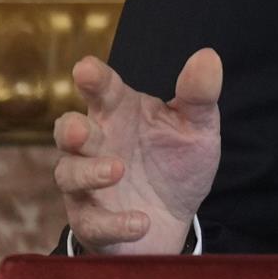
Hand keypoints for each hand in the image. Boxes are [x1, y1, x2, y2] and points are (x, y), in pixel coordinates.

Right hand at [52, 48, 222, 254]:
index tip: (85, 69)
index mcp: (119, 113)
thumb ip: (199, 95)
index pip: (102, 90)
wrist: (175, 218)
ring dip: (89, 173)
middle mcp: (96, 144)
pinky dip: (114, 222)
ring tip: (117, 169)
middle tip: (80, 130)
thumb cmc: (177, 162)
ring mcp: (87, 184)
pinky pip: (92, 222)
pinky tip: (140, 221)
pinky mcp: (91, 222)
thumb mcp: (198, 127)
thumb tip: (208, 55)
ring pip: (69, 174)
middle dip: (70, 129)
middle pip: (70, 131)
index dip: (92, 78)